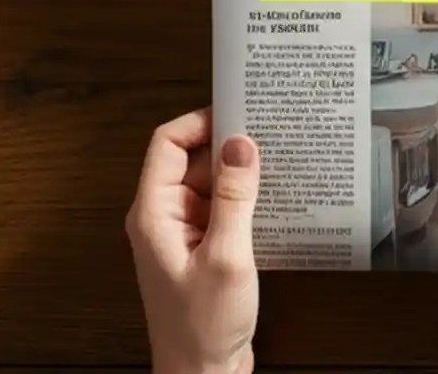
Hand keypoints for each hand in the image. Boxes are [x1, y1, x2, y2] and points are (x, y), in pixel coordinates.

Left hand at [125, 108, 260, 373]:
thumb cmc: (203, 325)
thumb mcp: (226, 256)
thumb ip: (233, 197)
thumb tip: (241, 144)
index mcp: (155, 213)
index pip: (167, 144)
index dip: (201, 122)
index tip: (239, 112)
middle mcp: (165, 218)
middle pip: (194, 161)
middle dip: (231, 147)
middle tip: (272, 134)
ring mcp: (185, 234)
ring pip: (212, 185)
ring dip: (243, 176)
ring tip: (282, 164)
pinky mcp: (205, 249)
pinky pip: (224, 210)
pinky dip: (247, 201)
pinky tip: (277, 201)